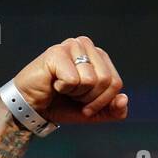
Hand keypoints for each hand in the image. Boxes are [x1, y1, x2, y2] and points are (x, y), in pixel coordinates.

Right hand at [12, 35, 127, 123]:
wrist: (33, 108)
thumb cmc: (62, 104)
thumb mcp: (94, 112)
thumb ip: (114, 110)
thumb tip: (124, 99)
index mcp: (99, 56)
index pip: (116, 83)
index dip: (102, 101)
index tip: (85, 105)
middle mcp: (86, 45)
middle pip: (107, 80)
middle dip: (91, 99)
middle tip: (73, 97)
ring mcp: (71, 45)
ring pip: (91, 80)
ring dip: (76, 93)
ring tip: (63, 88)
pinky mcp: (56, 52)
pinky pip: (74, 80)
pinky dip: (64, 88)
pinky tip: (54, 83)